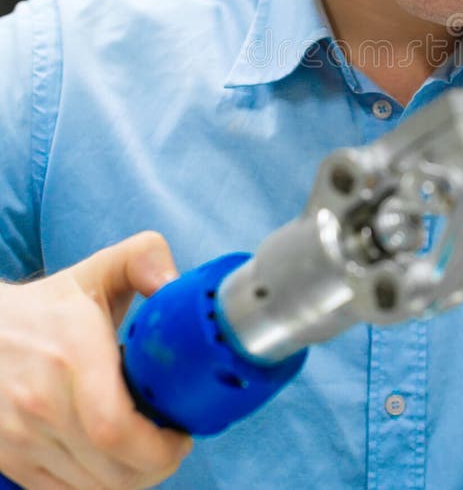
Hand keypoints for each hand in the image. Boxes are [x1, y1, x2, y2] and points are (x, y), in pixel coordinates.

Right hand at [0, 232, 192, 488]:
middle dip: (156, 465)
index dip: (158, 445)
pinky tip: (116, 461)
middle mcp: (43, 406)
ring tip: (149, 450)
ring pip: (91, 488)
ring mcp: (23, 439)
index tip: (183, 432)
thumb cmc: (49, 306)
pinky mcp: (12, 461)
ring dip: (131, 478)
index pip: (114, 428)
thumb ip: (145, 258)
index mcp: (72, 358)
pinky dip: (99, 486)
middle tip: (175, 442)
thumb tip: (175, 285)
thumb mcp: (100, 269)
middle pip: (110, 470)